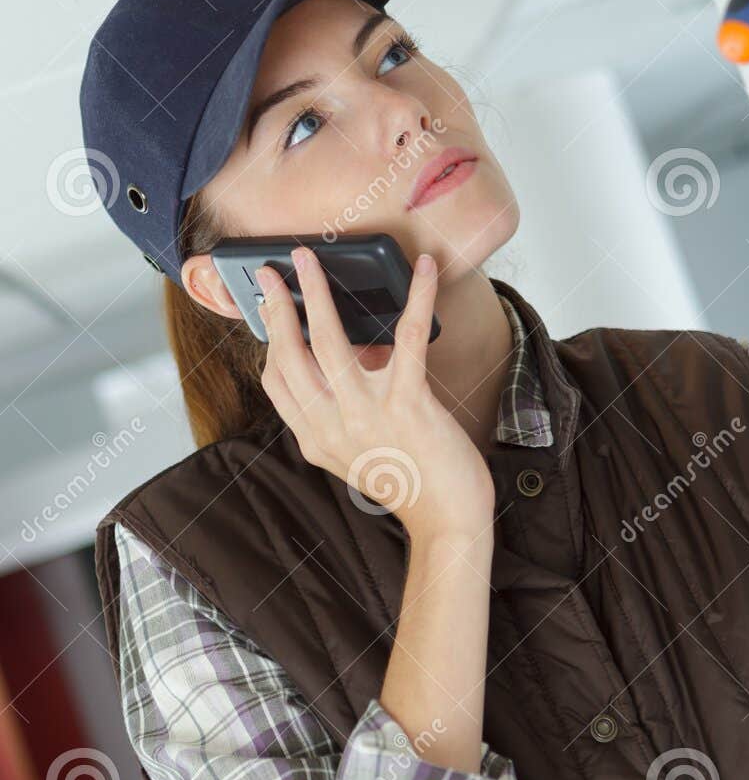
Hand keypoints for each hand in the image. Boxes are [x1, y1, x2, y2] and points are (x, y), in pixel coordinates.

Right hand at [255, 247, 496, 540]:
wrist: (449, 520)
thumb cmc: (412, 480)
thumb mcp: (358, 451)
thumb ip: (340, 412)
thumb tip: (345, 353)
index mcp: (315, 439)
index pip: (276, 382)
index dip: (269, 339)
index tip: (268, 305)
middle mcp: (331, 428)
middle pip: (289, 355)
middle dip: (276, 305)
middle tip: (271, 269)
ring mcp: (366, 416)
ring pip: (328, 341)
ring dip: (315, 293)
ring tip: (310, 259)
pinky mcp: (408, 405)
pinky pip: (407, 338)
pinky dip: (417, 297)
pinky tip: (423, 270)